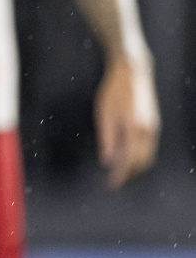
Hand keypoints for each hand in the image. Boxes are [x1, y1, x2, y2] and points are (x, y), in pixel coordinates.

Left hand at [94, 55, 159, 187]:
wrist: (132, 72)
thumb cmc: (113, 91)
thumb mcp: (104, 114)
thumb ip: (107, 139)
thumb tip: (107, 162)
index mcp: (134, 131)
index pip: (128, 162)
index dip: (119, 176)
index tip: (110, 185)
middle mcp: (147, 132)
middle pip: (141, 163)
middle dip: (128, 175)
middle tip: (114, 182)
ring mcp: (153, 128)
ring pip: (147, 156)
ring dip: (135, 167)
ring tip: (121, 173)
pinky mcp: (153, 124)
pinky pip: (149, 148)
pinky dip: (140, 157)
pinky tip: (129, 156)